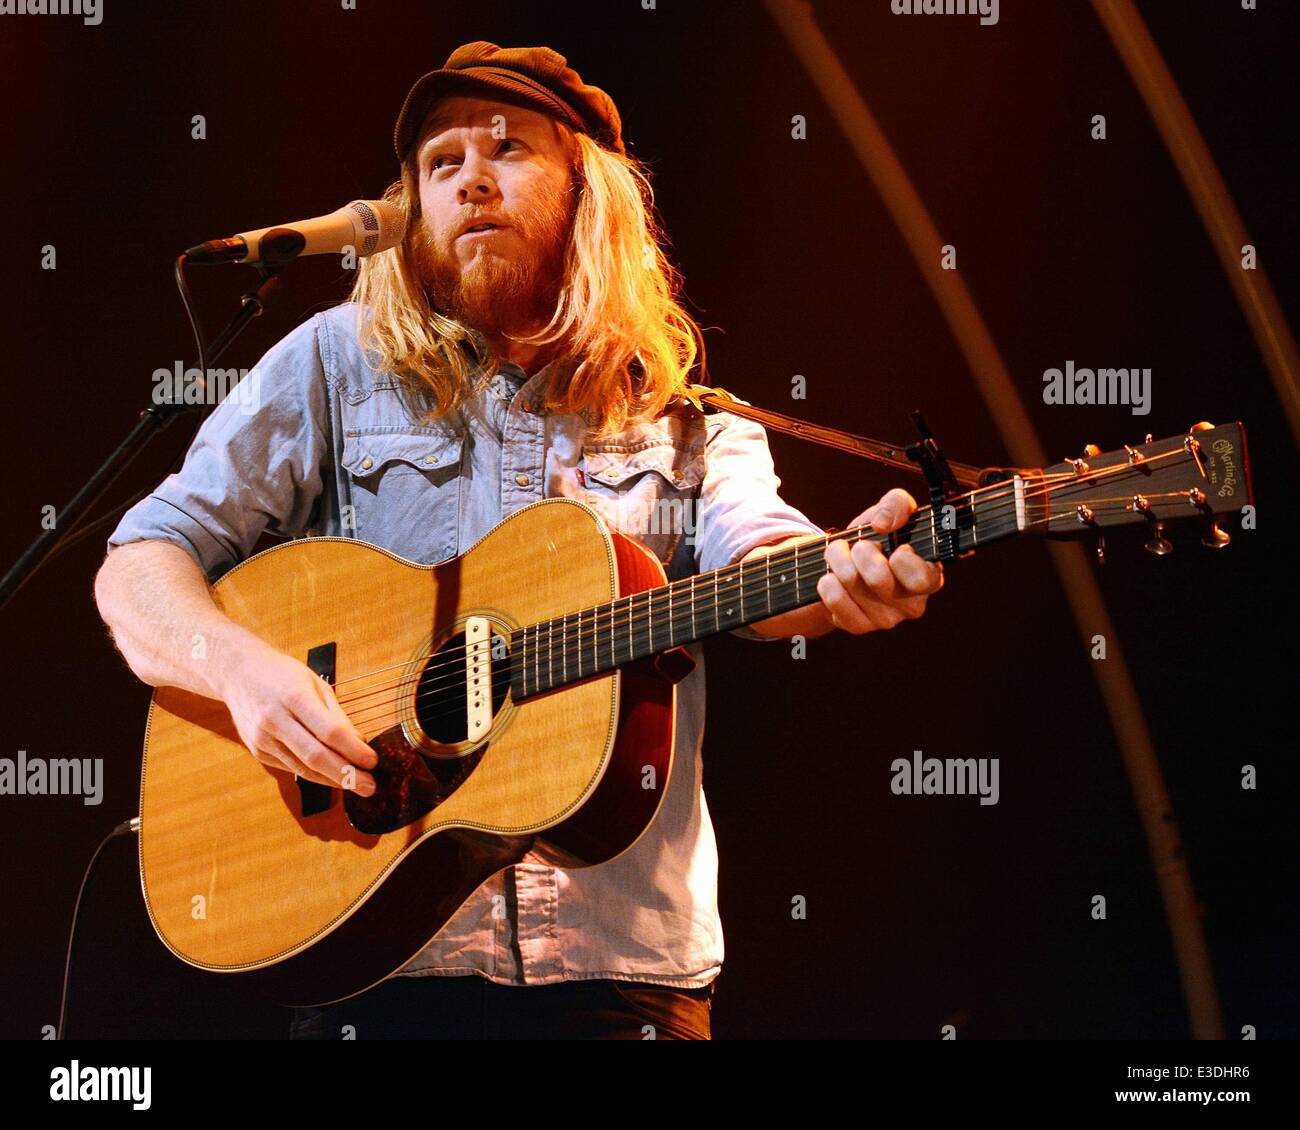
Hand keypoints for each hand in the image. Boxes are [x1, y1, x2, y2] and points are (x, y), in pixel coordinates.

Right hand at [218, 640, 377, 794]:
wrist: (238, 674)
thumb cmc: (282, 675)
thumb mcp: (316, 684)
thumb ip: (337, 715)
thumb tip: (360, 743)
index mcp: (295, 697)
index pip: (329, 732)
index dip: (353, 750)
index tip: (373, 761)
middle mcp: (276, 720)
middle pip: (315, 756)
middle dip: (346, 775)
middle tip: (369, 786)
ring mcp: (263, 738)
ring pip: (303, 768)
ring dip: (332, 779)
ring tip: (357, 784)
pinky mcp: (257, 751)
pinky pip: (291, 768)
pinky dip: (314, 774)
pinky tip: (331, 776)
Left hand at [816, 488, 943, 633]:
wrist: (848, 562)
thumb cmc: (878, 537)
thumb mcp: (890, 512)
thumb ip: (897, 504)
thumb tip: (882, 523)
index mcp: (930, 577)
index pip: (922, 578)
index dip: (903, 558)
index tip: (895, 546)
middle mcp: (912, 604)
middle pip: (878, 579)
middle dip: (861, 551)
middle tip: (859, 545)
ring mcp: (886, 619)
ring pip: (851, 584)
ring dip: (837, 560)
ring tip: (839, 554)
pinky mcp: (859, 626)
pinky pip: (835, 601)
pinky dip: (827, 582)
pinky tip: (831, 577)